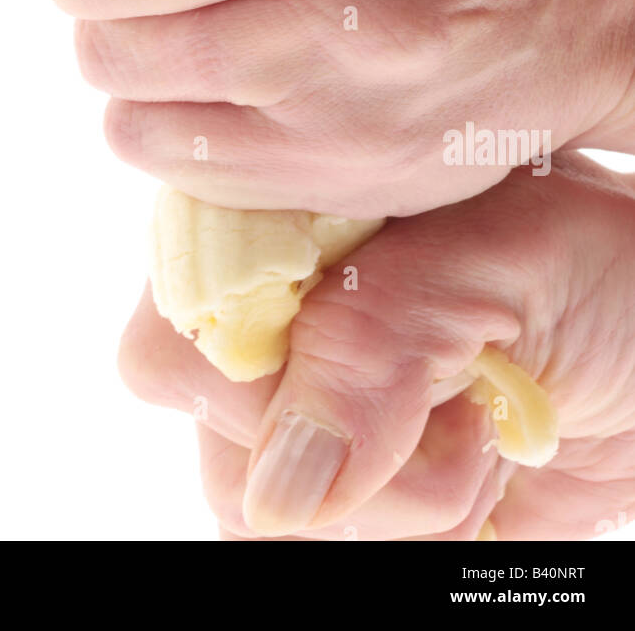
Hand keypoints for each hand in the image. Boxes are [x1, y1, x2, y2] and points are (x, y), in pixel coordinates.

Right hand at [119, 153, 634, 539]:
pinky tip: (477, 477)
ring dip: (399, 510)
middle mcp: (271, 321)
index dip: (268, 387)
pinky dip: (415, 539)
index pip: (184, 330)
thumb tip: (278, 493)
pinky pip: (318, 554)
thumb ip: (376, 332)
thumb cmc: (596, 263)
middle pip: (219, 443)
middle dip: (354, 459)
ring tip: (483, 433)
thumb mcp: (503, 257)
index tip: (402, 385)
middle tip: (464, 403)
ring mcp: (303, 413)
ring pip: (264, 519)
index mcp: (277, 223)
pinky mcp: (347, 491)